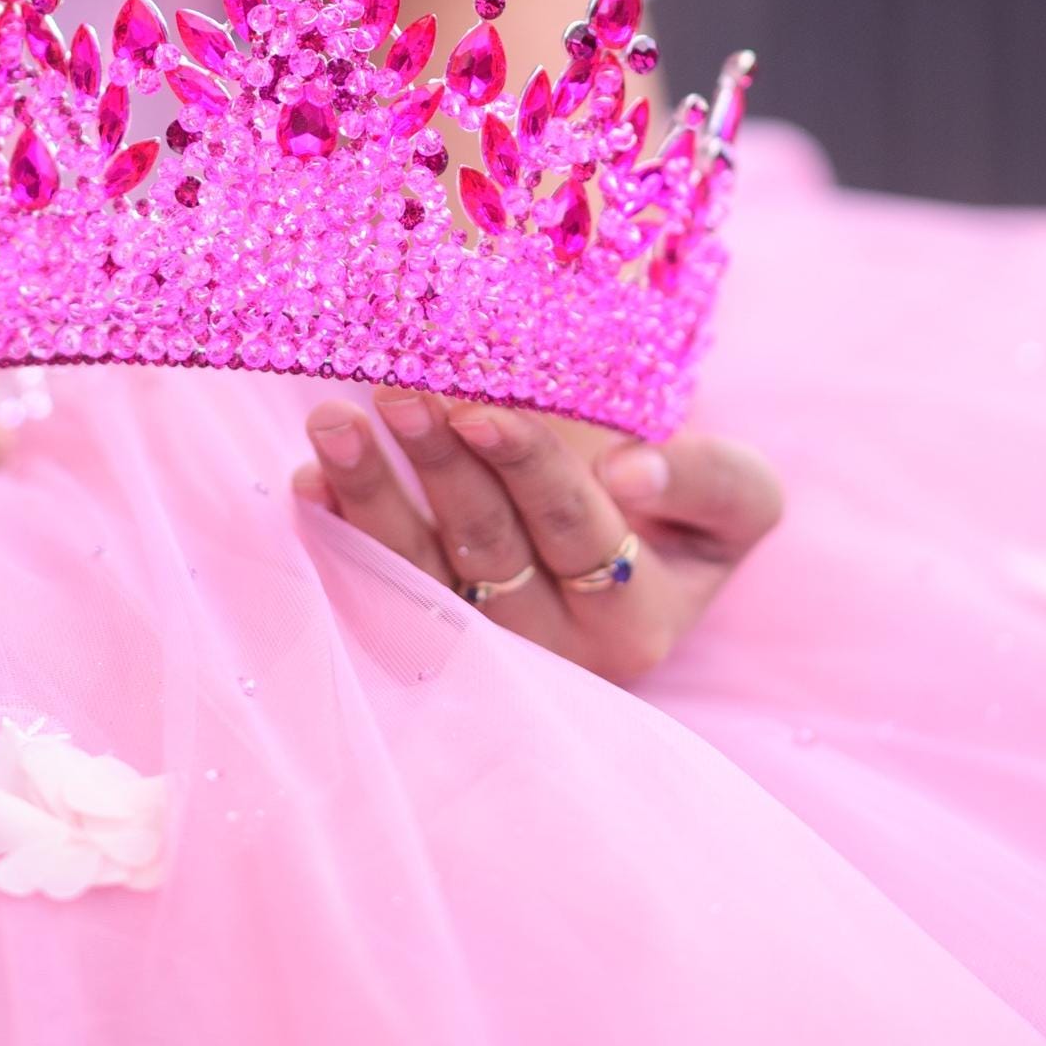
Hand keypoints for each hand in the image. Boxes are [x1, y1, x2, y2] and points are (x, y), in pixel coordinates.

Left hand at [292, 389, 780, 684]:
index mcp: (635, 619)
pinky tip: (309, 483)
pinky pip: (372, 591)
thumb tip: (632, 474)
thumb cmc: (683, 515)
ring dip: (371, 495)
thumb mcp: (736, 501)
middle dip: (439, 467)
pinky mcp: (425, 643)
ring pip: (418, 574)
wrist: (643, 558)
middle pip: (488, 549)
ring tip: (335, 422)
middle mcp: (554, 651)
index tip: (478, 407)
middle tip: (396, 392)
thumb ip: (709, 482)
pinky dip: (337, 534)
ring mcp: (482, 653)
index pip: (575, 532)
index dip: (526, 468)